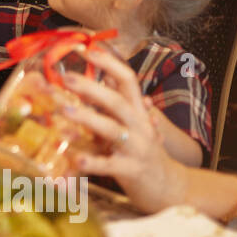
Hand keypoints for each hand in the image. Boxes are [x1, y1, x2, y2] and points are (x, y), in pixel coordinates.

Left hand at [58, 50, 189, 214]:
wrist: (172, 188)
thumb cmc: (144, 152)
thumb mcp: (135, 124)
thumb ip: (119, 103)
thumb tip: (104, 77)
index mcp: (139, 112)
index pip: (128, 80)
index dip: (109, 63)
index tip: (86, 49)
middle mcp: (140, 126)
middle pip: (117, 102)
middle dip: (92, 87)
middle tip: (66, 77)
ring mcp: (137, 149)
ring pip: (112, 130)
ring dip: (88, 119)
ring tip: (64, 111)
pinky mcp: (131, 171)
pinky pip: (110, 165)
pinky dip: (92, 162)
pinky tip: (75, 158)